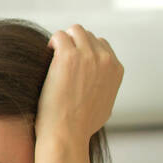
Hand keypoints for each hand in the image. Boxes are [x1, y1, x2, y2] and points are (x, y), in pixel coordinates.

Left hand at [35, 24, 123, 143]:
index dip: (84, 51)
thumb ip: (105, 88)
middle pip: (88, 36)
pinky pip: (59, 36)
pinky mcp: (68, 56)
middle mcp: (105, 60)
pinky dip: (52, 43)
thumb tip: (98, 84)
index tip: (71, 62)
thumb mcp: (105, 104)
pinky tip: (46, 56)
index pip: (101, 45)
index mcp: (116, 69)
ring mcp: (88, 56)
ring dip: (63, 41)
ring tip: (52, 56)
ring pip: (75, 31)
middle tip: (58, 59)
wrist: (67, 132)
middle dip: (73, 44)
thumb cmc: (80, 125)